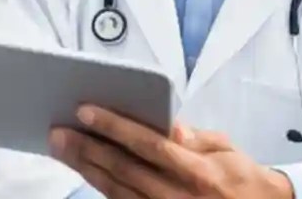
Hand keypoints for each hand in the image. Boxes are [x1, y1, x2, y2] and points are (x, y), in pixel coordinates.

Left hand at [49, 105, 294, 198]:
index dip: (115, 127)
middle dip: (88, 148)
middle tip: (59, 131)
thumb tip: (167, 125)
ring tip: (62, 149)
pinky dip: (102, 189)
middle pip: (125, 170)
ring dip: (86, 169)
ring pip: (117, 191)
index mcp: (199, 173)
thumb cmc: (243, 179)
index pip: (149, 145)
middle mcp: (180, 197)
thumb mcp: (226, 150)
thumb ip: (194, 138)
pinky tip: (84, 172)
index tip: (85, 111)